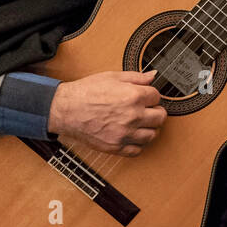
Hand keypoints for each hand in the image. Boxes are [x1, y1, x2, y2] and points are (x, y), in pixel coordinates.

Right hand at [48, 70, 165, 155]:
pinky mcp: (115, 146)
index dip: (151, 95)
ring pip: (152, 135)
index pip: (157, 97)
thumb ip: (136, 77)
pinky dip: (138, 144)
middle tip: (148, 110)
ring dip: (149, 128)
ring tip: (141, 123)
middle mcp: (132, 116)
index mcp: (134, 97)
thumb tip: (153, 76)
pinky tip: (133, 136)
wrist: (65, 109)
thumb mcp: (113, 77)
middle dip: (155, 111)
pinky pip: (137, 150)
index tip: (146, 97)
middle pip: (160, 117)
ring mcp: (124, 133)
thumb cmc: (86, 92)